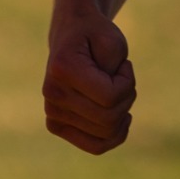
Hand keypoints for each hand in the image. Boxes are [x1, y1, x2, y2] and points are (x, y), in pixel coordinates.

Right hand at [43, 14, 136, 153]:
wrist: (70, 32)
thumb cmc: (95, 34)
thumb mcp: (113, 39)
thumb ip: (117, 69)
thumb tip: (113, 112)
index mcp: (62, 68)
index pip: (110, 97)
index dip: (128, 82)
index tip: (124, 65)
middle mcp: (52, 94)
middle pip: (109, 119)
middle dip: (127, 98)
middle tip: (121, 76)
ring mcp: (52, 112)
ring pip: (106, 134)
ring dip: (121, 112)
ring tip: (114, 89)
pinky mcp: (56, 125)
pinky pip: (95, 146)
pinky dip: (114, 136)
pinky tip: (121, 118)